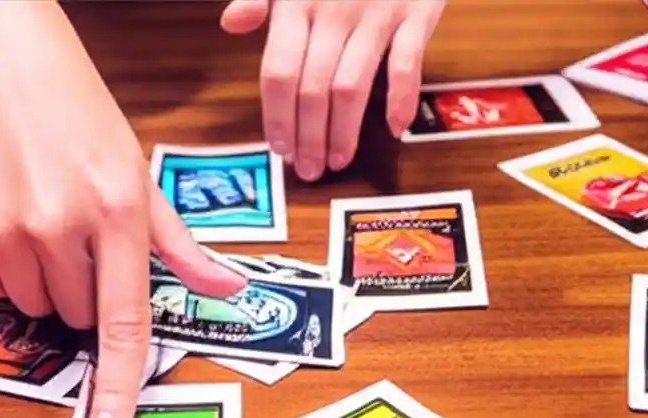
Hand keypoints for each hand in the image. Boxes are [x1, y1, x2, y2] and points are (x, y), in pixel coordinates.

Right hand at [0, 1, 244, 417]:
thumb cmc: (79, 111)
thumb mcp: (139, 172)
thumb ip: (179, 243)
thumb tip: (229, 289)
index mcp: (116, 211)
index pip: (121, 322)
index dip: (115, 387)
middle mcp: (56, 225)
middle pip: (76, 317)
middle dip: (86, 291)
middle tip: (82, 237)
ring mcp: (1, 228)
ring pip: (32, 306)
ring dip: (44, 281)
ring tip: (44, 219)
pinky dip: (5, 266)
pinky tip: (10, 216)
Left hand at [221, 0, 445, 180]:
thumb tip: (232, 24)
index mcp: (296, 4)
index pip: (278, 72)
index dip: (277, 116)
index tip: (279, 149)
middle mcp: (332, 12)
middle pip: (312, 89)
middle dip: (307, 136)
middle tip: (307, 170)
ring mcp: (376, 14)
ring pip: (351, 87)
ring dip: (344, 131)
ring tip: (337, 160)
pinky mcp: (416, 13)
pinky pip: (407, 64)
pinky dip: (401, 99)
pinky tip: (394, 129)